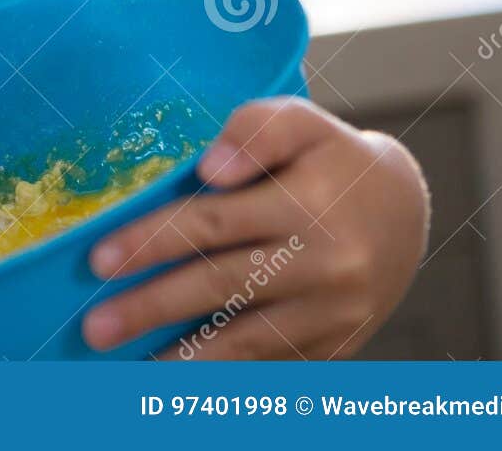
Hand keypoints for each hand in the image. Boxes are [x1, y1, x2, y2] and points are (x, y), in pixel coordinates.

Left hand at [80, 96, 428, 358]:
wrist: (405, 210)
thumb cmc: (330, 159)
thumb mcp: (300, 123)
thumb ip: (254, 131)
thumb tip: (208, 168)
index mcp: (308, 203)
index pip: (215, 224)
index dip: (154, 242)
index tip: (99, 261)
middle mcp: (325, 263)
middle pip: (222, 286)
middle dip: (152, 308)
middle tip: (95, 327)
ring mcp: (334, 312)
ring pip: (250, 341)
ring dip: (185, 360)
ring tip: (131, 373)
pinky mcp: (337, 344)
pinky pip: (275, 365)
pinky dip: (227, 376)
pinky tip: (181, 379)